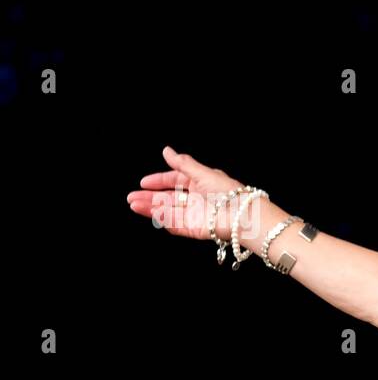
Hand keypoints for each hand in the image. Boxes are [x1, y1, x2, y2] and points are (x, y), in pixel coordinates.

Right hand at [127, 146, 249, 242]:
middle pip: (168, 198)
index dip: (159, 180)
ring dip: (150, 208)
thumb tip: (166, 150)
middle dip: (149, 197)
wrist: (244, 216)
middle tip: (131, 197)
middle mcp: (197, 199)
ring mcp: (196, 215)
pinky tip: (151, 214)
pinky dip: (164, 220)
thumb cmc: (229, 193)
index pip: (175, 180)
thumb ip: (182, 164)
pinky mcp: (196, 229)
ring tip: (134, 204)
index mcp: (200, 183)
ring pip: (168, 212)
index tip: (143, 182)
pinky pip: (176, 225)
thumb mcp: (203, 173)